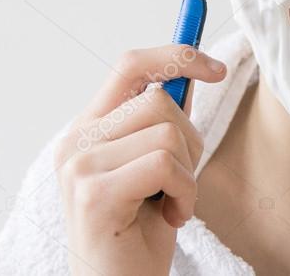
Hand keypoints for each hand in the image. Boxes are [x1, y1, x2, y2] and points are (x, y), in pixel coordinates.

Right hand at [54, 44, 226, 275]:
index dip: (176, 55)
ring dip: (187, 172)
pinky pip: (164, 165)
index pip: (131, 65)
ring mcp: (79, 166)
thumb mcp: (156, 168)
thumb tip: (192, 72)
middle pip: (159, 99)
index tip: (215, 67)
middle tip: (179, 181)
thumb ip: (164, 122)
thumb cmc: (137, 234)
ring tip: (170, 203)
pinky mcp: (93, 193)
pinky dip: (184, 194)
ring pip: (166, 132)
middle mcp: (75, 141)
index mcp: (88, 129)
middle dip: (190, 140)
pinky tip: (170, 218)